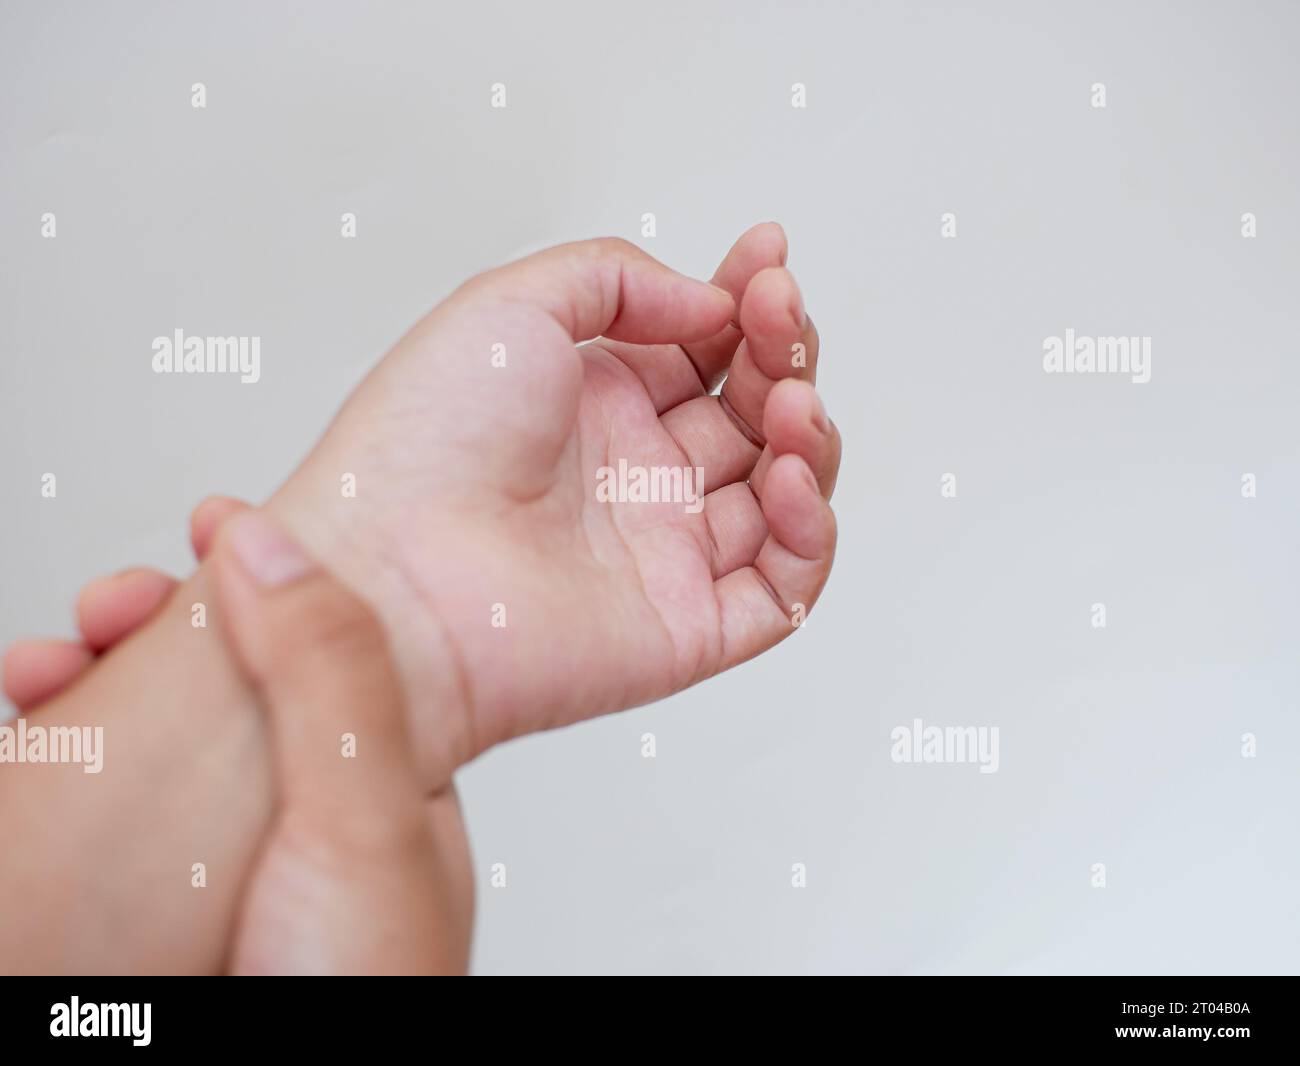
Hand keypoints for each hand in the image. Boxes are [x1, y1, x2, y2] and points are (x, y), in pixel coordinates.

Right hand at [3, 502, 472, 974]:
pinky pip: (91, 810)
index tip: (215, 521)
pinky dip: (51, 762)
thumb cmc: (361, 1001)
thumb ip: (333, 682)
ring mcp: (221, 858)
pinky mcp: (145, 903)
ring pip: (148, 739)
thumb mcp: (368, 824)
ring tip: (44, 670)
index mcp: (381, 784)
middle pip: (223, 685)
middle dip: (155, 626)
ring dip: (88, 685)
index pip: (323, 647)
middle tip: (106, 608)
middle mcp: (302, 815)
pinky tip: (30, 733)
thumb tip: (270, 546)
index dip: (268, 578)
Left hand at [266, 225, 841, 785]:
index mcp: (594, 405)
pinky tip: (787, 479)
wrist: (387, 578)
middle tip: (777, 317)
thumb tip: (709, 306)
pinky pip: (785, 591)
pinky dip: (810, 533)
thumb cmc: (418, 449)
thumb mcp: (508, 305)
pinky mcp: (688, 628)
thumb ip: (616, 280)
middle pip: (753, 411)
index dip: (746, 302)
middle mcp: (635, 477)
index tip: (768, 258)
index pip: (704, 348)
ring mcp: (665, 553)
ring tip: (788, 401)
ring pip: (782, 495)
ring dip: (807, 437)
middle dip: (784, 354)